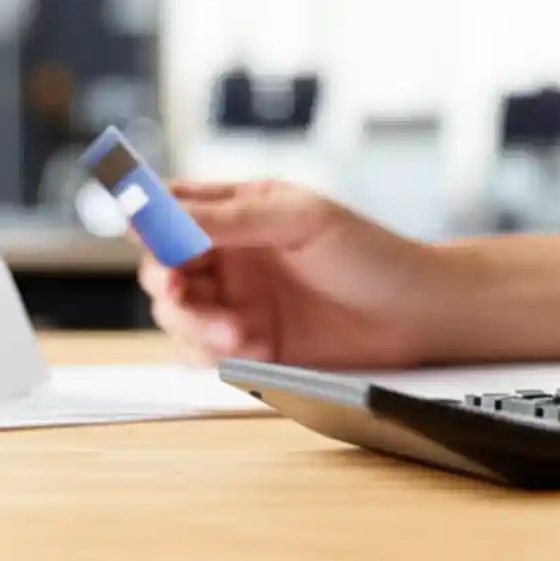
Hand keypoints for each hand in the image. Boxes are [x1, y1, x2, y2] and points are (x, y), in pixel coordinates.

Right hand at [138, 180, 435, 367]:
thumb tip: (164, 211)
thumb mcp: (300, 219)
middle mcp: (230, 256)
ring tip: (236, 331)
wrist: (419, 314)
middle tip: (179, 289)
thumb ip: (231, 216)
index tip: (141, 231)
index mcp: (238, 211)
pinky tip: (246, 345)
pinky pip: (201, 351)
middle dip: (166, 280)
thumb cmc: (371, 253)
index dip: (147, 219)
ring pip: (177, 313)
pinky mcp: (250, 345)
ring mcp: (237, 302)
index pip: (170, 209)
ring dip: (193, 323)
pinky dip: (210, 351)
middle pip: (162, 266)